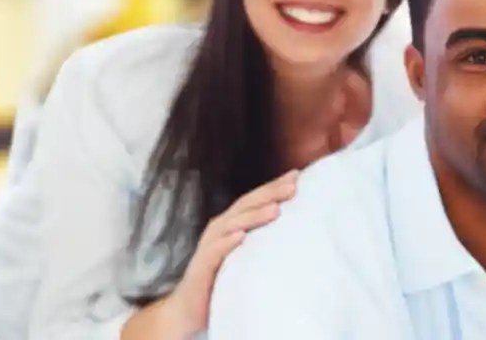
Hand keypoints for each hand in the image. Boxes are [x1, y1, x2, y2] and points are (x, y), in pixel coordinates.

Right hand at [138, 169, 298, 337]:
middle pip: (245, 206)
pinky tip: (240, 237)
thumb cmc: (222, 278)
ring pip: (232, 225)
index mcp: (231, 224)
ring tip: (275, 209)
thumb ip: (263, 239)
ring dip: (253, 216)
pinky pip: (214, 253)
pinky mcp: (201, 268)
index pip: (254, 200)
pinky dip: (226, 243)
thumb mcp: (246, 254)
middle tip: (292, 186)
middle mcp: (220, 230)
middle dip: (269, 194)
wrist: (188, 310)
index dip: (273, 186)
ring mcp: (209, 247)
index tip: (297, 175)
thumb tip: (296, 228)